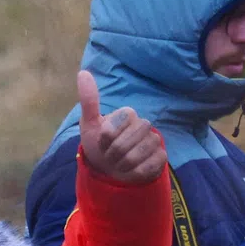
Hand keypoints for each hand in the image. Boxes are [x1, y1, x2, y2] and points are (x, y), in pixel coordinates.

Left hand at [78, 70, 165, 184]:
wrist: (111, 169)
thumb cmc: (100, 145)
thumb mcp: (89, 124)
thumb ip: (89, 100)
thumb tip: (83, 72)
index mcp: (128, 114)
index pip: (114, 127)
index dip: (105, 139)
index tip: (102, 142)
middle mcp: (144, 124)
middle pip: (124, 143)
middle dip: (112, 154)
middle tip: (110, 156)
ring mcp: (154, 140)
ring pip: (137, 155)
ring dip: (122, 164)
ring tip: (120, 164)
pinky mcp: (161, 157)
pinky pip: (148, 167)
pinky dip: (135, 172)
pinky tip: (132, 170)